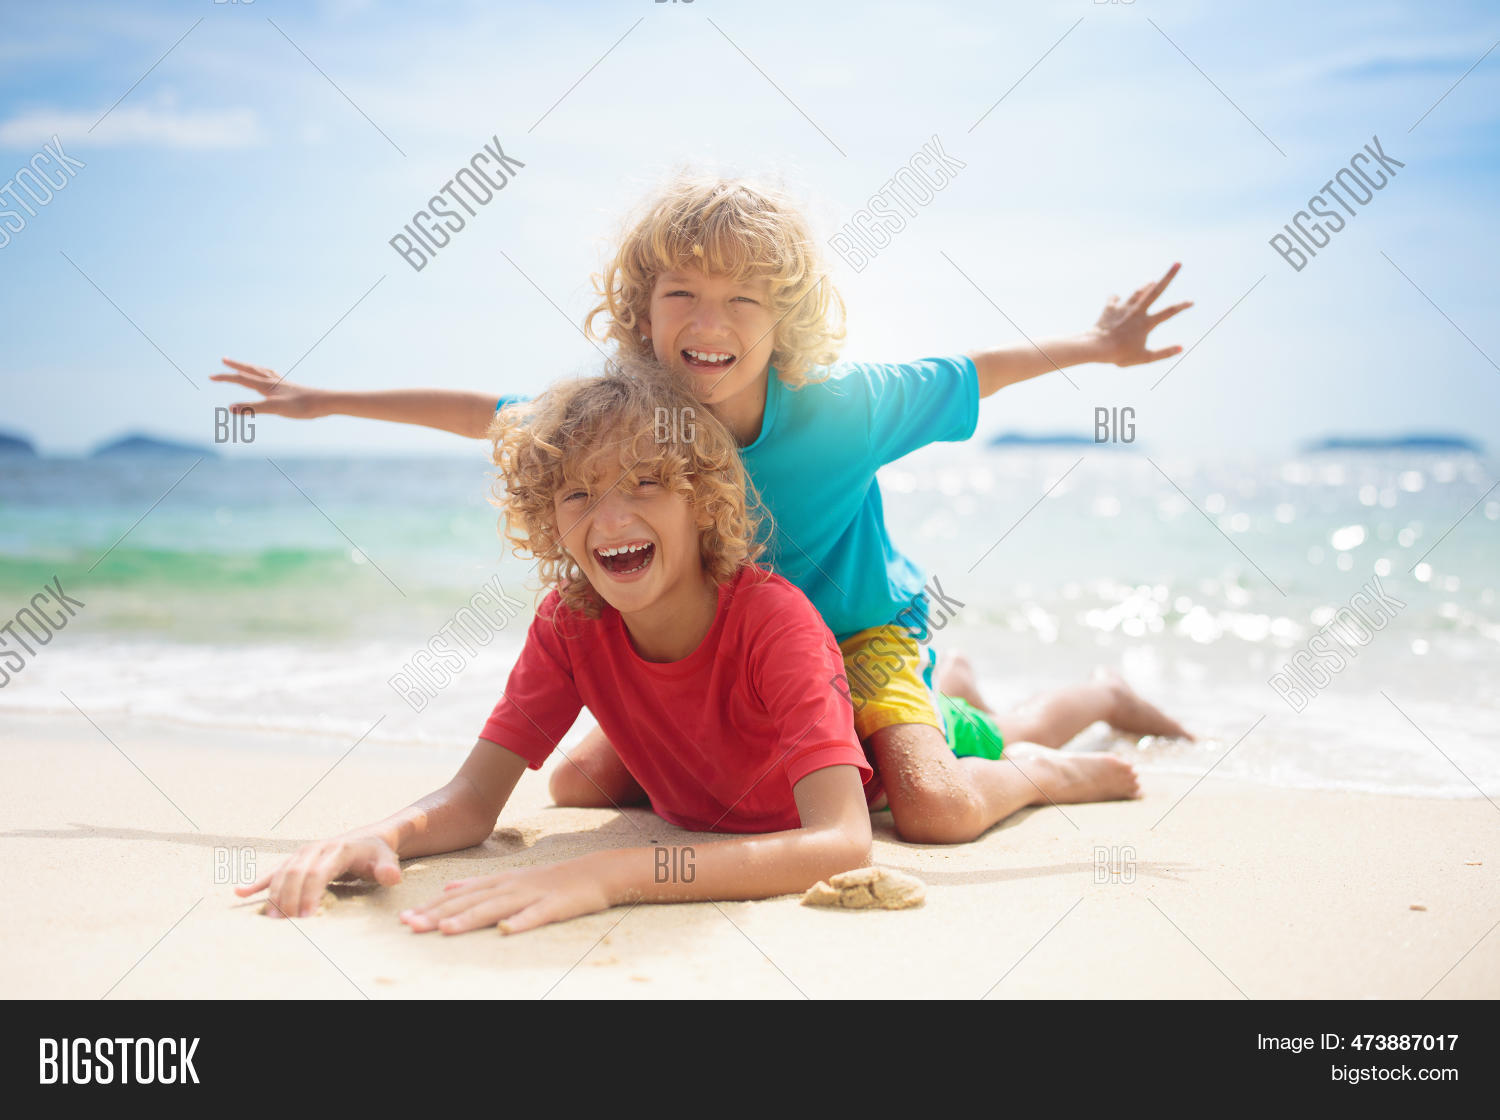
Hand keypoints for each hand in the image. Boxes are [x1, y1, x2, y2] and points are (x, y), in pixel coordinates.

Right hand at [210, 358, 332, 418]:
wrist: (324, 402)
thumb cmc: (301, 406)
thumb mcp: (274, 409)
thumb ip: (252, 408)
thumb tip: (230, 408)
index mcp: (266, 386)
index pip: (240, 379)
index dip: (225, 377)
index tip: (210, 376)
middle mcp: (273, 382)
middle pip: (250, 370)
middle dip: (236, 366)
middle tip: (224, 360)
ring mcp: (282, 384)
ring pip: (262, 372)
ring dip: (250, 367)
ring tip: (244, 366)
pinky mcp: (291, 388)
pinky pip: (274, 377)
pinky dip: (266, 374)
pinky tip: (271, 378)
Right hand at [235, 835, 401, 918]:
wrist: (369, 838)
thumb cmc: (377, 854)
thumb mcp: (387, 860)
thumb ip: (388, 869)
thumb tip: (391, 877)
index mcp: (337, 849)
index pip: (318, 873)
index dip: (310, 894)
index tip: (308, 916)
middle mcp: (316, 849)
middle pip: (296, 874)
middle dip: (290, 900)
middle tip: (289, 927)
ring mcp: (302, 853)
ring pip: (282, 874)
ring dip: (275, 896)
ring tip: (273, 921)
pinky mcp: (295, 859)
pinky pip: (273, 871)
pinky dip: (257, 882)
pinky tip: (240, 893)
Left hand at [399, 858, 612, 935]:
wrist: (594, 873)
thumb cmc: (550, 881)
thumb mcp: (511, 878)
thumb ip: (479, 884)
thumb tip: (448, 888)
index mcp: (499, 882)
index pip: (458, 895)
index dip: (430, 907)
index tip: (404, 918)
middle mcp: (510, 886)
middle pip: (469, 901)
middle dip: (438, 914)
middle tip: (410, 925)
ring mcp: (532, 895)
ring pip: (496, 908)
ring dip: (470, 918)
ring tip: (446, 930)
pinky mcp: (554, 906)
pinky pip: (535, 916)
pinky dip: (520, 923)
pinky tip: (505, 931)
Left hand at [1088, 263, 1192, 366]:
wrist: (1096, 347)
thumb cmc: (1120, 354)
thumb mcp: (1144, 357)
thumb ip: (1163, 353)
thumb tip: (1182, 348)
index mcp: (1147, 322)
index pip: (1169, 311)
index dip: (1182, 305)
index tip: (1192, 301)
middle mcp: (1137, 311)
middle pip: (1157, 290)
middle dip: (1169, 276)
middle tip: (1178, 263)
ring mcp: (1123, 307)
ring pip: (1138, 292)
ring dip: (1145, 286)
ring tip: (1151, 281)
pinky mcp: (1110, 307)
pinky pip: (1114, 298)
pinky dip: (1117, 298)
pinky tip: (1117, 298)